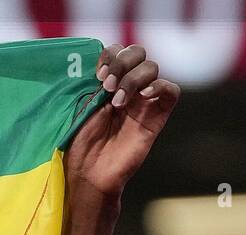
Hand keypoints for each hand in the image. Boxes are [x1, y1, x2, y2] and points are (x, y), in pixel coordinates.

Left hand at [66, 44, 179, 199]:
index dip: (110, 55)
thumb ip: (88, 82)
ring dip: (133, 78)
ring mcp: (142, 100)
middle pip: (137, 52)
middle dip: (122, 62)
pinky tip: (144, 96)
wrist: (86, 172)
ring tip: (117, 102)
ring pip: (152, 67)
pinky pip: (171, 91)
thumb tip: (96, 61)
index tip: (98, 74)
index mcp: (106, 82)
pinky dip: (160, 86)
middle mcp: (126, 87)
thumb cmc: (75, 143)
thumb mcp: (76, 107)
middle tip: (108, 85)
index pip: (117, 50)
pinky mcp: (156, 116)